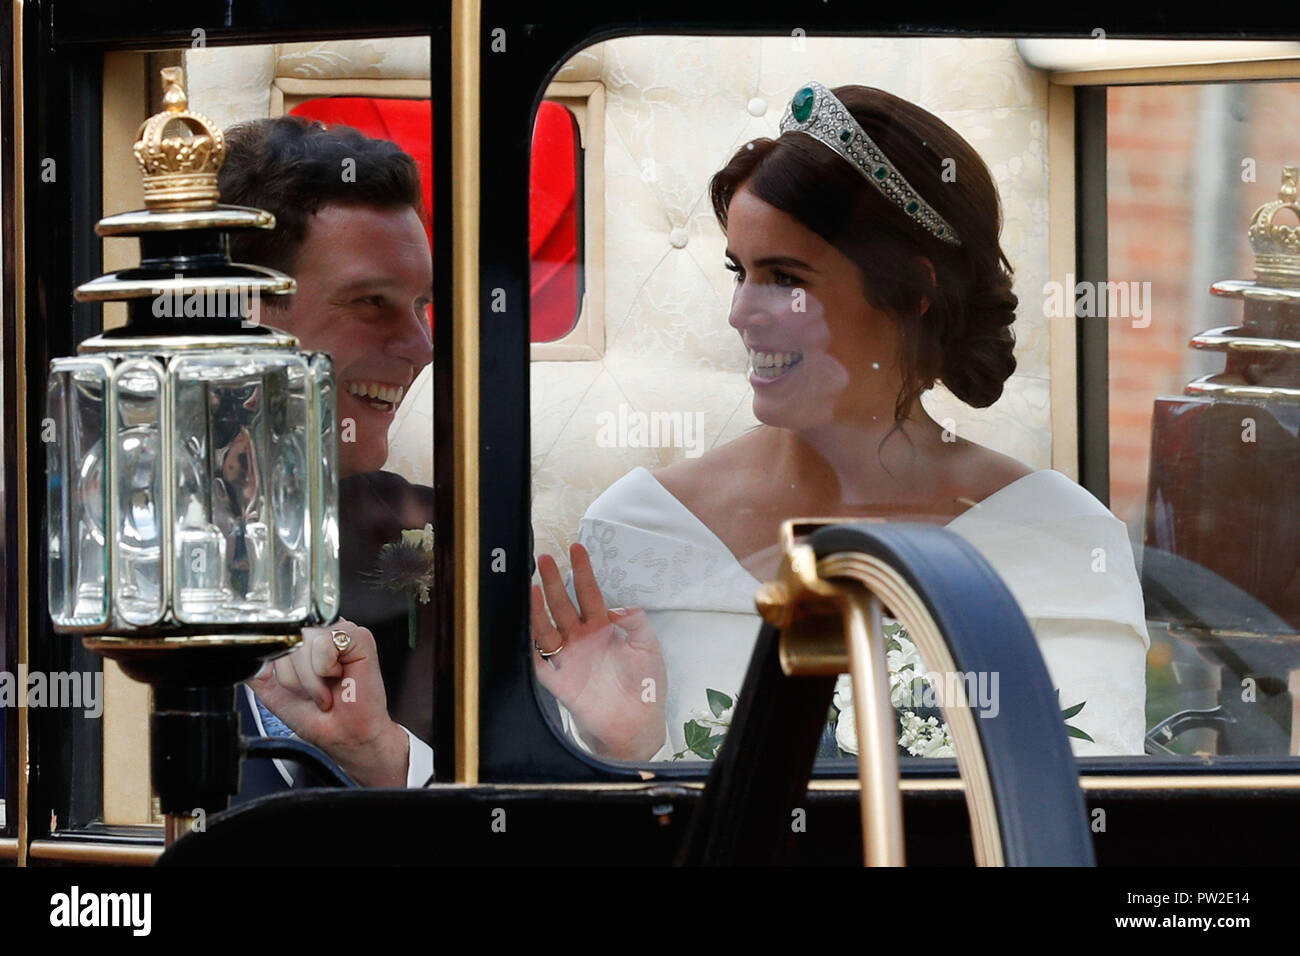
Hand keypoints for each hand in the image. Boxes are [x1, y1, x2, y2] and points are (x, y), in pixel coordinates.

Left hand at [247, 618, 408, 786]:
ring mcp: (342, 631)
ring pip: (305, 640)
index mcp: (304, 638)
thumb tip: (241, 653)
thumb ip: (256, 668)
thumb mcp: (272, 690)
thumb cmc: (317, 716)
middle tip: (310, 694)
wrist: (344, 736)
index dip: (278, 663)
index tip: (292, 686)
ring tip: (323, 691)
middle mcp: (322, 630)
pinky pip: (325, 643)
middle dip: (292, 675)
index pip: (275, 633)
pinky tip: (338, 679)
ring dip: (309, 676)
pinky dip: (325, 669)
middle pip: (289, 636)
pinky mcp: (359, 637)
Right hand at [531, 542, 666, 760]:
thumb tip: (618, 606)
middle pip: (563, 604)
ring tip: (530, 589)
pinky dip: (529, 650)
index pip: (589, 593)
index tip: (575, 549)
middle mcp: (582, 639)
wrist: (636, 724)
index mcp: (603, 628)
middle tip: (543, 559)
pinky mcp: (559, 683)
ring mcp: (569, 659)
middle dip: (552, 581)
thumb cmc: (646, 686)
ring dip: (538, 610)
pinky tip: (522, 632)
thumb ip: (635, 622)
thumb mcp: (649, 647)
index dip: (582, 571)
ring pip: (546, 629)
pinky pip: (539, 664)